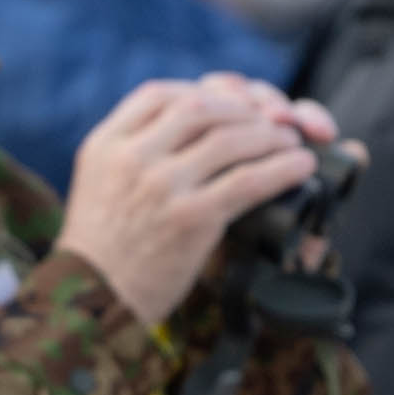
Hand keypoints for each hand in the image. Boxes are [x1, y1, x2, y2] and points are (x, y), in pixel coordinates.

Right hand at [54, 77, 335, 324]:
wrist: (93, 301)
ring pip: (232, 138)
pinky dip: (282, 168)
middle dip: (244, 110)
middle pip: (202, 108)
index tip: (227, 104)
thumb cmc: (100, 250)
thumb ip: (130, 152)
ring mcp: (162, 185)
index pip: (160, 95)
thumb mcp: (96, 184)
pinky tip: (300, 167)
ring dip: (271, 135)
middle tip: (268, 121)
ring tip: (291, 141)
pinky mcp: (192, 218)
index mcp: (106, 144)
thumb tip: (186, 130)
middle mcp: (133, 157)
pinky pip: (248, 180)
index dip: (202, 92)